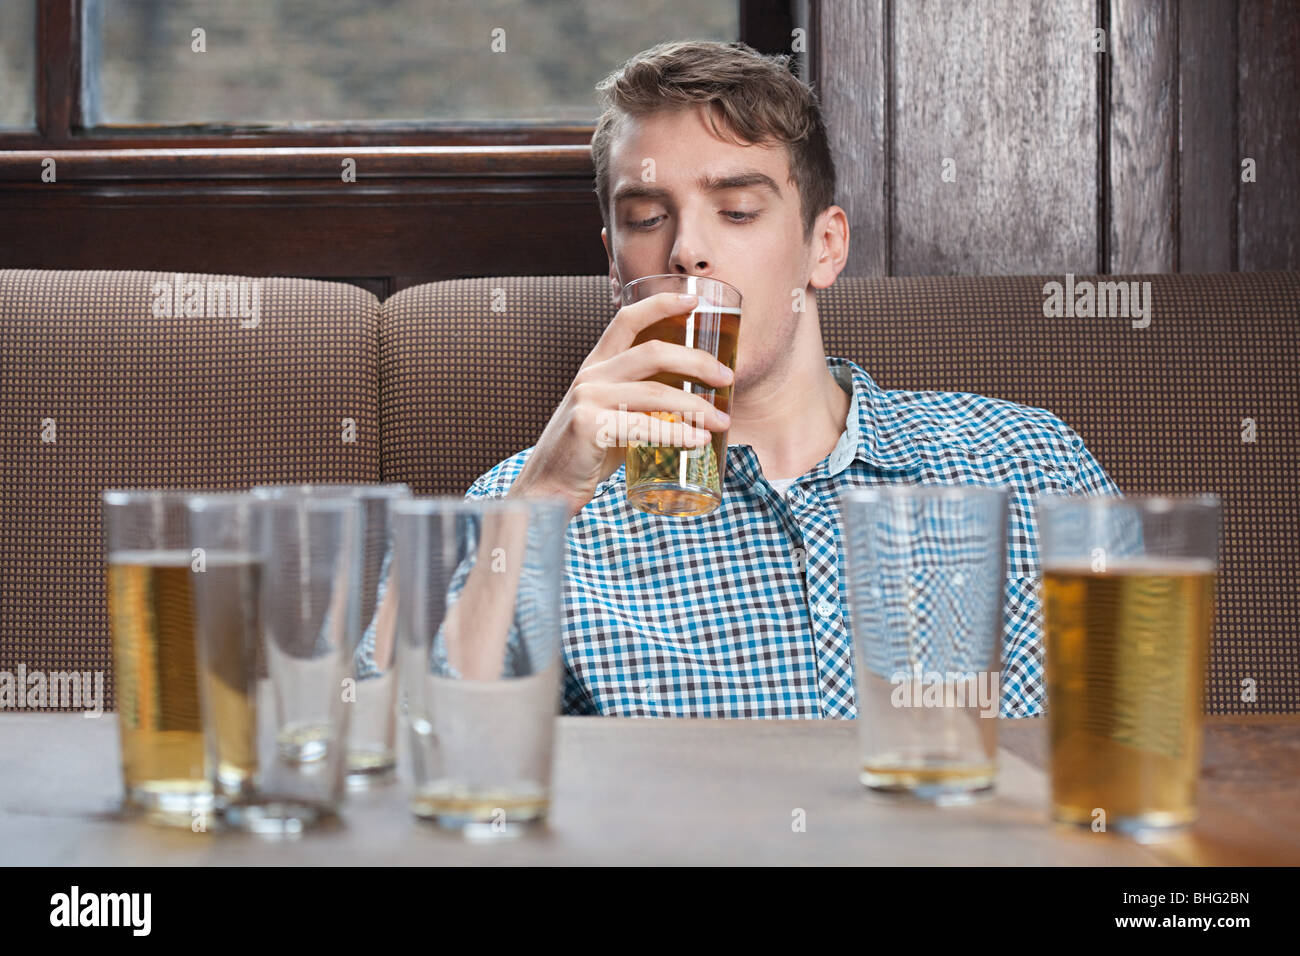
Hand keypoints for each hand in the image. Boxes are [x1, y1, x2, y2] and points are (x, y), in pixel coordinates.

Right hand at [510, 291, 733, 517]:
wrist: (546, 490)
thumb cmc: (585, 455)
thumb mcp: (611, 417)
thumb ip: (639, 405)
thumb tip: (691, 404)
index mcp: (595, 366)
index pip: (627, 320)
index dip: (661, 304)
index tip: (694, 300)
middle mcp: (590, 376)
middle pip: (653, 352)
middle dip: (697, 362)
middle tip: (727, 378)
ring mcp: (587, 400)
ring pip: (655, 393)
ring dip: (696, 406)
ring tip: (722, 420)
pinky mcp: (589, 428)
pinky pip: (644, 427)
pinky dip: (678, 434)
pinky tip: (698, 442)